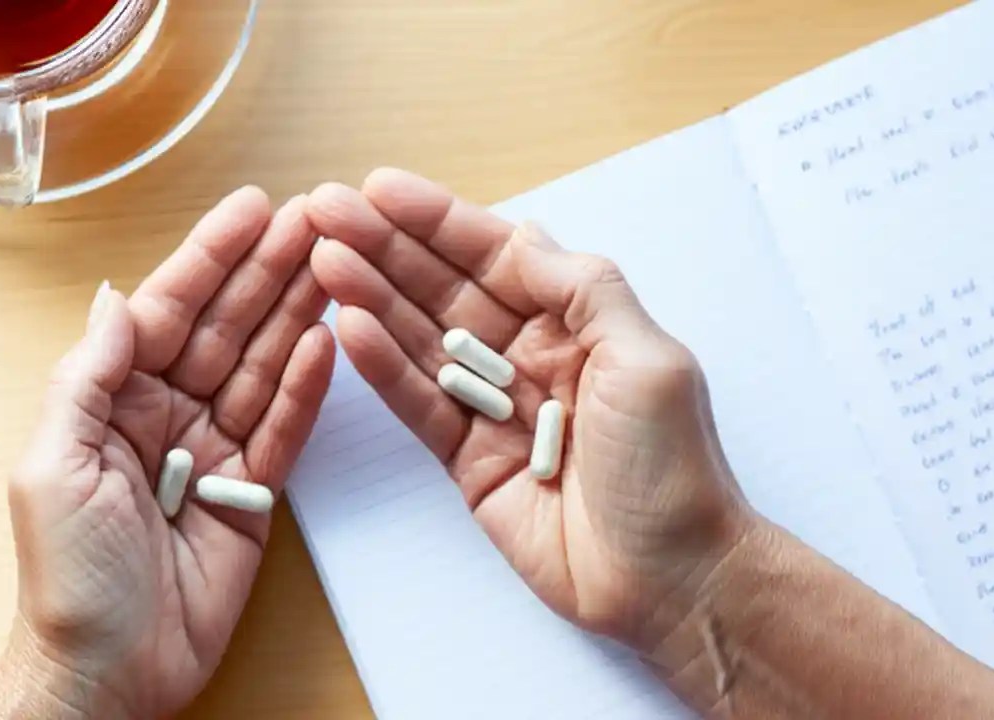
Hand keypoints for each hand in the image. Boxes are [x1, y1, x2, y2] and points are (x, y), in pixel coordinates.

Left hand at [0, 189, 334, 718]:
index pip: (171, 310)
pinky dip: (308, 389)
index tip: (255, 210)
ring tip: (338, 262)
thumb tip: (115, 299)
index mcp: (115, 401)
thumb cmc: (68, 575)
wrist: (108, 671)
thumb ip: (88, 378)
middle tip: (318, 219)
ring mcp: (215, 452)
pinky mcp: (254, 494)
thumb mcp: (54, 465)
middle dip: (271, 271)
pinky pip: (285, 430)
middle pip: (228, 328)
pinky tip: (330, 342)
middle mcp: (168, 415)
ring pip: (264, 368)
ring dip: (299, 313)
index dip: (213, 257)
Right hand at [306, 169, 755, 647]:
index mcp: (575, 323)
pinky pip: (419, 405)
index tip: (380, 189)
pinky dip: (383, 368)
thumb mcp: (646, 357)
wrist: (670, 577)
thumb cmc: (673, 464)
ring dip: (371, 296)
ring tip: (320, 258)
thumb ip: (582, 290)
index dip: (436, 221)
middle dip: (385, 247)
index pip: (494, 256)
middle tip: (324, 211)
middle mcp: (529, 356)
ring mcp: (494, 407)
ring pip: (421, 340)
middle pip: (443, 290)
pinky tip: (347, 326)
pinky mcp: (468, 460)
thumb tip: (522, 234)